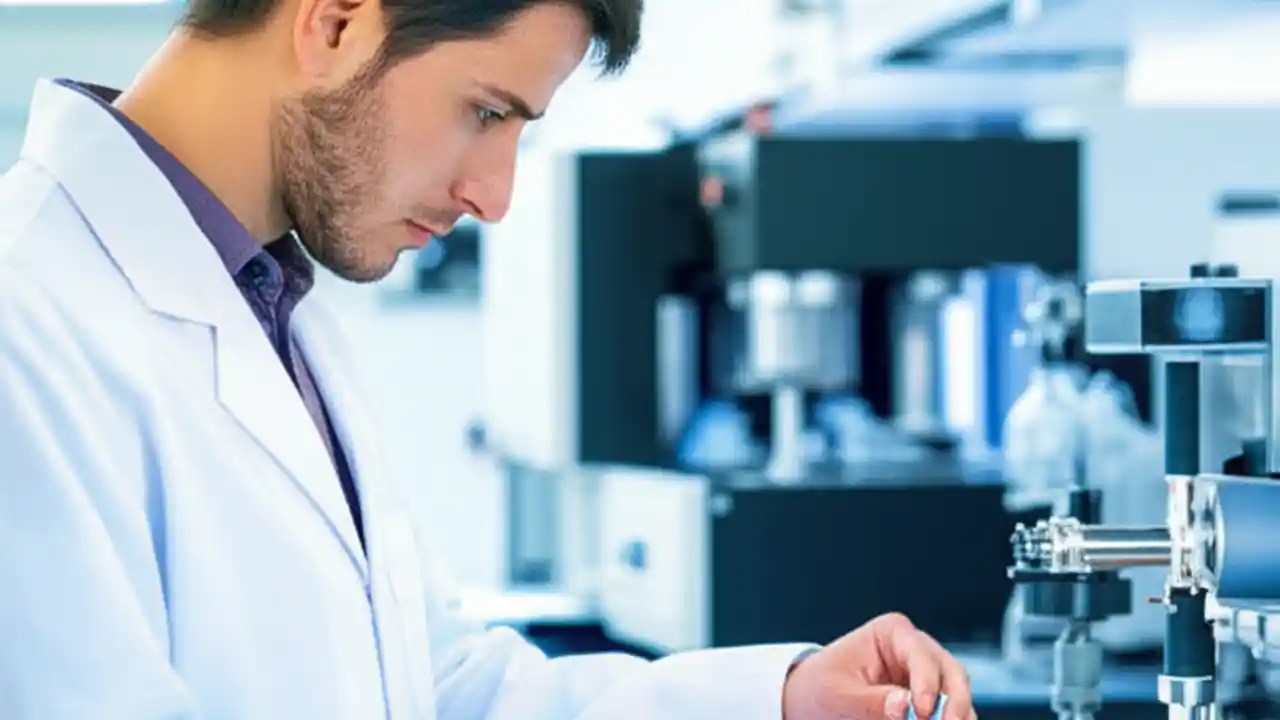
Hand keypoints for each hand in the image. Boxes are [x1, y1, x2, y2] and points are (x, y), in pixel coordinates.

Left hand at [782, 613, 973, 719]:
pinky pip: (950, 713)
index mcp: (892, 633)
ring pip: (957, 694)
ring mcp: (926, 676)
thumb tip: (905, 707)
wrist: (811, 702)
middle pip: (951, 672)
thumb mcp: (837, 697)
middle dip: (955, 702)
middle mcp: (916, 651)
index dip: (927, 684)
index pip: (920, 655)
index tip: (921, 713)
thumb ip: (870, 702)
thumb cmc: (819, 689)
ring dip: (957, 714)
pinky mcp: (927, 701)